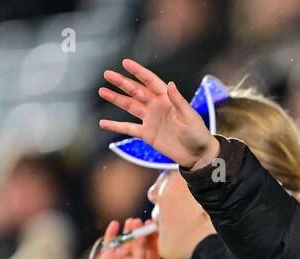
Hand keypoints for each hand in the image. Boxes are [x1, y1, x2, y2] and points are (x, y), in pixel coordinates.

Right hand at [89, 217, 158, 258]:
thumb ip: (141, 258)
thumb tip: (142, 239)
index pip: (153, 248)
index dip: (153, 236)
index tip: (152, 225)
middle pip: (140, 242)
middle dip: (140, 231)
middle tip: (139, 221)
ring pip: (126, 241)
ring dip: (128, 231)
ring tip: (130, 222)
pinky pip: (110, 243)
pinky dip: (111, 234)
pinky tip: (114, 225)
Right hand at [98, 59, 220, 169]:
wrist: (198, 155)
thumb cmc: (198, 134)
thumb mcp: (190, 116)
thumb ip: (178, 101)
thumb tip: (170, 84)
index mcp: (167, 99)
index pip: (150, 82)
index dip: (138, 72)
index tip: (125, 62)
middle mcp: (156, 107)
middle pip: (136, 91)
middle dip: (122, 82)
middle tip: (107, 74)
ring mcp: (150, 120)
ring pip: (129, 106)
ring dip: (116, 99)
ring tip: (102, 91)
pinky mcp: (147, 134)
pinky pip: (129, 128)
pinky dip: (116, 126)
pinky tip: (103, 123)